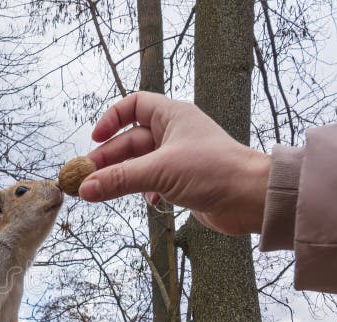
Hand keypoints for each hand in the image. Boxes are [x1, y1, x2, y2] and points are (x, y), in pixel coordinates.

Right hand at [80, 91, 270, 235]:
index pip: (134, 105)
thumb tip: (84, 188)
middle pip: (130, 140)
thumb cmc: (213, 171)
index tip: (95, 139)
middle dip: (107, 159)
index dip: (112, 119)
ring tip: (100, 192)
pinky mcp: (183, 181)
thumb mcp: (159, 172)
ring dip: (120, 177)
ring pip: (139, 164)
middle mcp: (173, 133)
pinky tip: (145, 201)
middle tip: (85, 178)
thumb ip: (119, 180)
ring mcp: (178, 158)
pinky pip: (152, 182)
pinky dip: (142, 191)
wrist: (251, 198)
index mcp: (171, 116)